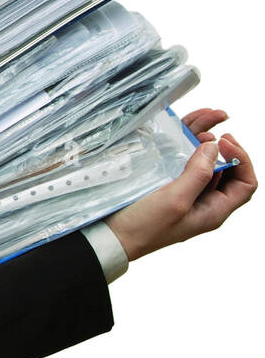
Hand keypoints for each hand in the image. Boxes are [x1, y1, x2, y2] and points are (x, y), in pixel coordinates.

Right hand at [104, 108, 256, 262]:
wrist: (112, 235)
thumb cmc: (144, 227)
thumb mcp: (176, 200)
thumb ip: (199, 173)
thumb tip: (214, 147)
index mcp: (213, 210)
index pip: (245, 184)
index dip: (242, 160)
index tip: (224, 144)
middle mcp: (204, 201)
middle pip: (227, 169)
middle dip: (223, 147)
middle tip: (211, 132)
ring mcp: (186, 192)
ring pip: (205, 162)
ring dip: (205, 141)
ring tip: (200, 122)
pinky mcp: (168, 185)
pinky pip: (184, 162)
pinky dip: (186, 145)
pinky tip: (182, 131)